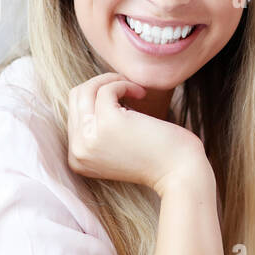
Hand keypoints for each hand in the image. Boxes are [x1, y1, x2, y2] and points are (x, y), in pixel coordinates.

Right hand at [66, 72, 208, 191]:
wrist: (180, 174)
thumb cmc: (156, 157)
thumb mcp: (116, 146)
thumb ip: (98, 128)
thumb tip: (91, 90)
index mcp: (77, 158)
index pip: (74, 113)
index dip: (96, 99)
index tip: (121, 99)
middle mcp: (77, 150)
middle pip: (76, 98)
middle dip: (102, 85)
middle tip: (128, 89)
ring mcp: (89, 137)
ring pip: (86, 90)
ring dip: (112, 81)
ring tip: (135, 90)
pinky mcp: (108, 122)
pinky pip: (106, 89)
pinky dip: (125, 84)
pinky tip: (142, 94)